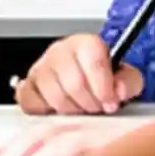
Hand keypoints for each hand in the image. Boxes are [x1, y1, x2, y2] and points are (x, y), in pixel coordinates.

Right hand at [15, 33, 142, 114]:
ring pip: (53, 96)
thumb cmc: (104, 80)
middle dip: (89, 103)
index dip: (104, 88)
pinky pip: (30, 102)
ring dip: (70, 111)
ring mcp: (39, 68)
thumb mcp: (127, 77)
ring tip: (80, 109)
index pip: (93, 62)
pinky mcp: (26, 86)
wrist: (87, 83)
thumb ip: (128, 82)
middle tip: (96, 108)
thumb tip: (117, 91)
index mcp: (85, 43)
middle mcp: (58, 51)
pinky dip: (45, 112)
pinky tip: (58, 109)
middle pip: (73, 83)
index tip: (110, 102)